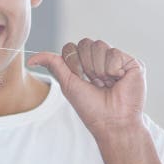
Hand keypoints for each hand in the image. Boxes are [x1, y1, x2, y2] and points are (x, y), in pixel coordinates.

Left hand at [27, 38, 146, 138]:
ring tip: (106, 83)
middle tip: (94, 82)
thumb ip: (53, 64)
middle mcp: (100, 60)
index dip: (72, 63)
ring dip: (98, 68)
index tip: (79, 79)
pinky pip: (114, 53)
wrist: (111, 121)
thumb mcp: (67, 83)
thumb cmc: (90, 107)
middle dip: (84, 65)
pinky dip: (112, 69)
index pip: (71, 47)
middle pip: (84, 43)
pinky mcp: (132, 63)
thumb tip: (31, 59)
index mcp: (85, 64)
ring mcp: (116, 61)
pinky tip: (118, 81)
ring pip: (99, 45)